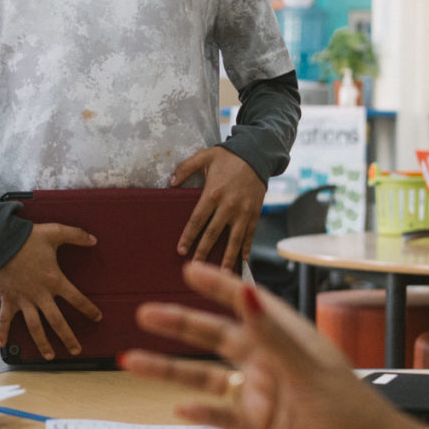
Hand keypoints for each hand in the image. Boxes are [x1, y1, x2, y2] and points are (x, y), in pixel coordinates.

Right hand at [0, 222, 101, 359]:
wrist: (0, 239)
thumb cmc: (28, 237)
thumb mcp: (55, 232)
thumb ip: (76, 235)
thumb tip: (94, 240)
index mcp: (54, 280)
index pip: (77, 299)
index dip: (89, 309)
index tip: (97, 318)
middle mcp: (40, 294)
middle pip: (57, 322)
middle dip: (68, 337)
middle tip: (76, 350)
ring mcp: (23, 299)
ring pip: (35, 327)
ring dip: (43, 343)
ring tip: (50, 356)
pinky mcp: (8, 299)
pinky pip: (5, 319)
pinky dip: (3, 332)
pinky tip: (3, 346)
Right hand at [122, 261, 424, 428]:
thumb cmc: (349, 408)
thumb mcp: (306, 367)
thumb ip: (270, 333)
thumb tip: (243, 294)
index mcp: (285, 338)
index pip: (245, 304)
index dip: (218, 286)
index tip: (188, 268)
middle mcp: (269, 362)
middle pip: (216, 337)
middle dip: (181, 325)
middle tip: (145, 313)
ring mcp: (261, 395)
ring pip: (208, 378)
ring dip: (173, 370)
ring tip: (134, 361)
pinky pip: (221, 416)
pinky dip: (200, 412)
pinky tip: (178, 408)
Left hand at [170, 147, 264, 270]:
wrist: (257, 154)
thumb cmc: (228, 156)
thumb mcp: (204, 156)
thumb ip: (185, 168)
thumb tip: (171, 183)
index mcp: (213, 193)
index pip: (197, 220)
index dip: (189, 236)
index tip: (181, 250)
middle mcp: (228, 206)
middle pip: (213, 233)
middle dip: (203, 251)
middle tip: (195, 266)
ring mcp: (243, 211)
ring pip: (234, 239)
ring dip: (227, 257)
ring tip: (222, 273)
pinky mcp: (255, 213)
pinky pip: (250, 234)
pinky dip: (246, 248)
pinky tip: (242, 261)